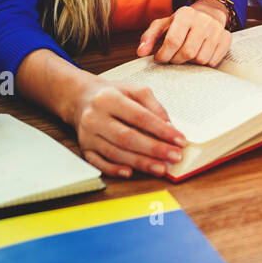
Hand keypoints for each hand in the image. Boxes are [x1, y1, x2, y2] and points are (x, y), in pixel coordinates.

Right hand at [70, 76, 187, 177]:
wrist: (82, 98)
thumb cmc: (112, 94)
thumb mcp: (134, 89)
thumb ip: (153, 105)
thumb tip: (169, 126)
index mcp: (109, 98)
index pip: (140, 117)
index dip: (161, 130)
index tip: (179, 140)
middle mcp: (95, 117)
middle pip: (127, 137)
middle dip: (154, 149)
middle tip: (174, 156)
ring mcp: (88, 135)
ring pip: (115, 152)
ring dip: (140, 163)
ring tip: (161, 168)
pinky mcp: (84, 148)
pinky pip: (98, 163)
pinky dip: (114, 170)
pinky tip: (130, 173)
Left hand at [137, 2, 231, 65]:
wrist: (208, 14)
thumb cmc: (182, 23)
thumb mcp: (163, 25)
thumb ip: (149, 37)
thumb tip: (141, 52)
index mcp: (185, 14)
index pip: (173, 41)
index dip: (164, 55)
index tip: (160, 58)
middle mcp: (203, 20)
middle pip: (188, 52)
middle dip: (177, 60)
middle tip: (173, 58)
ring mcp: (216, 30)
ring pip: (201, 59)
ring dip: (191, 62)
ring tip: (187, 55)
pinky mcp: (226, 39)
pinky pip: (213, 61)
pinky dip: (204, 63)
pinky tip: (199, 54)